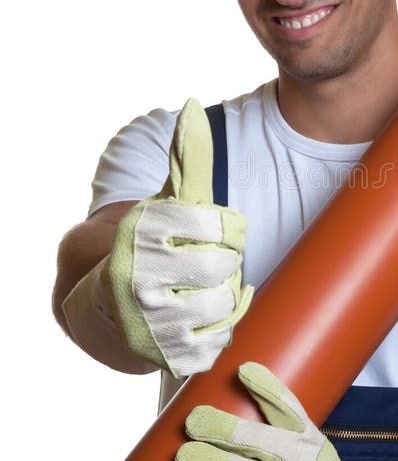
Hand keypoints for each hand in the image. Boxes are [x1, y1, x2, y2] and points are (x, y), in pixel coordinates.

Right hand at [103, 99, 252, 376]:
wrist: (107, 308)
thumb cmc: (150, 246)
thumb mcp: (164, 200)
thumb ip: (186, 158)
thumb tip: (192, 105)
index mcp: (143, 231)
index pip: (220, 225)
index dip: (226, 228)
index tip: (211, 230)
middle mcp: (141, 275)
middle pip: (225, 265)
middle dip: (222, 261)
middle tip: (205, 262)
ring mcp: (153, 320)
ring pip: (226, 302)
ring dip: (222, 295)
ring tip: (201, 288)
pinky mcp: (167, 354)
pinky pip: (221, 339)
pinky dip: (219, 329)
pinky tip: (200, 316)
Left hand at [172, 362, 397, 460]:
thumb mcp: (307, 436)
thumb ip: (277, 408)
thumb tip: (243, 369)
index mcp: (305, 440)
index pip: (287, 408)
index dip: (266, 387)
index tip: (242, 371)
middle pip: (256, 444)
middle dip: (220, 430)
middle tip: (193, 421)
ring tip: (183, 456)